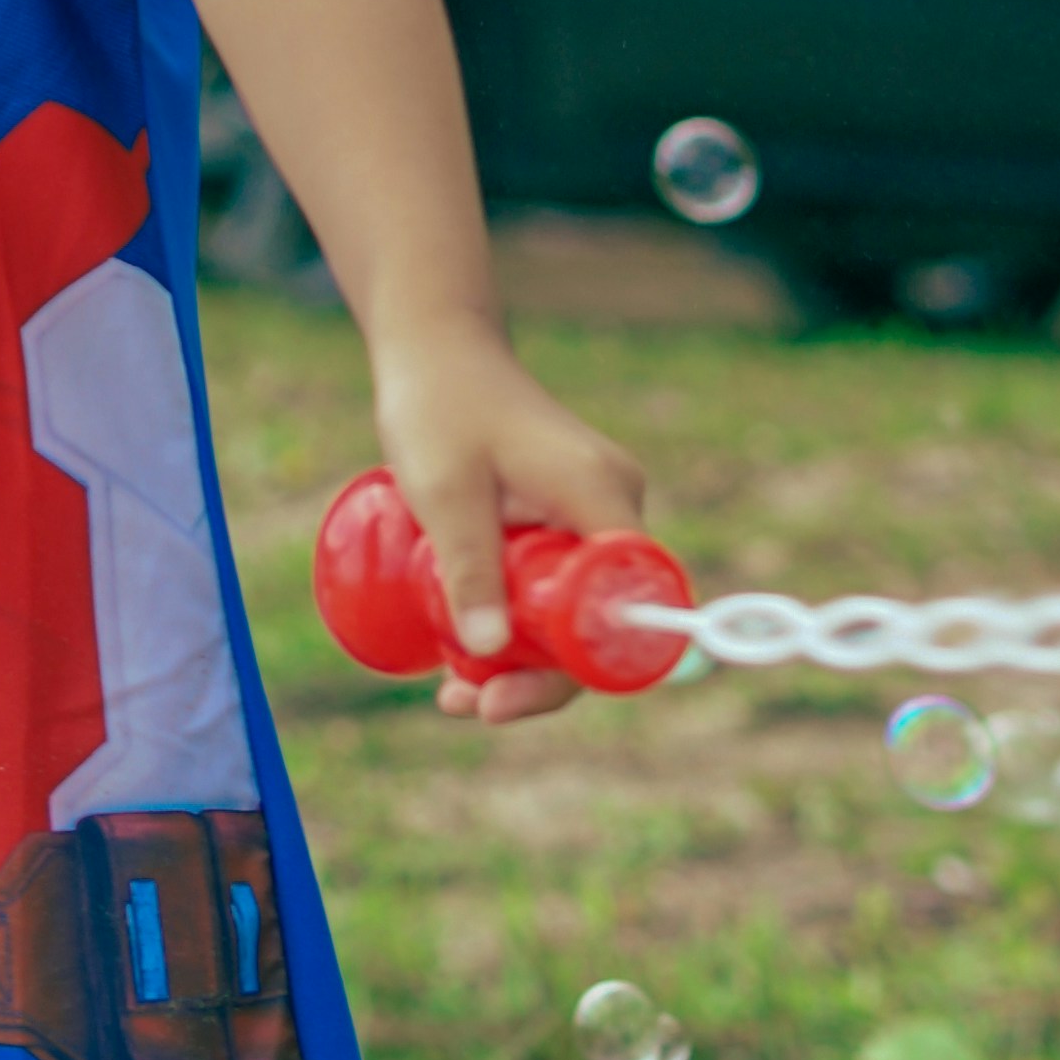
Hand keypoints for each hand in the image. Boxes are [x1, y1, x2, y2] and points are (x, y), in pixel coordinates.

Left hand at [371, 319, 646, 725]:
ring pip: (571, 610)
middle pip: (598, 620)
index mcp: (600, 495)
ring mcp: (589, 514)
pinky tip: (465, 652)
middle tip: (468, 707)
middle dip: (539, 675)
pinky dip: (516, 622)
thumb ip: (468, 566)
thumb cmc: (439, 407)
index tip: (511, 696)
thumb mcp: (444, 491)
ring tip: (453, 694)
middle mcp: (611, 507)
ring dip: (521, 658)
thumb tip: (489, 652)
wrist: (436, 352)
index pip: (623, 602)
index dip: (580, 664)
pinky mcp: (563, 519)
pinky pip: (552, 587)